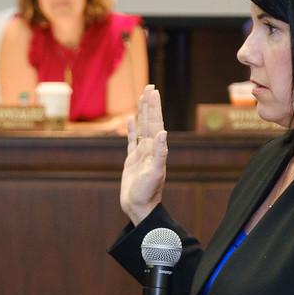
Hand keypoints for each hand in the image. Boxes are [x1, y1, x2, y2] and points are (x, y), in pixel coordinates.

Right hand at [121, 85, 168, 224]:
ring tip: (142, 98)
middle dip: (149, 104)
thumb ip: (160, 153)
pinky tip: (130, 119)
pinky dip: (131, 129)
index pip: (155, 123)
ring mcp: (141, 154)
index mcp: (155, 149)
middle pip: (149, 121)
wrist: (139, 208)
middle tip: (149, 87)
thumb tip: (163, 132)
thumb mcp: (155, 173)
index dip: (153, 107)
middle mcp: (150, 148)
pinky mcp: (132, 161)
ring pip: (141, 128)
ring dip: (142, 113)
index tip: (153, 92)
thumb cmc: (147, 193)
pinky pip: (131, 141)